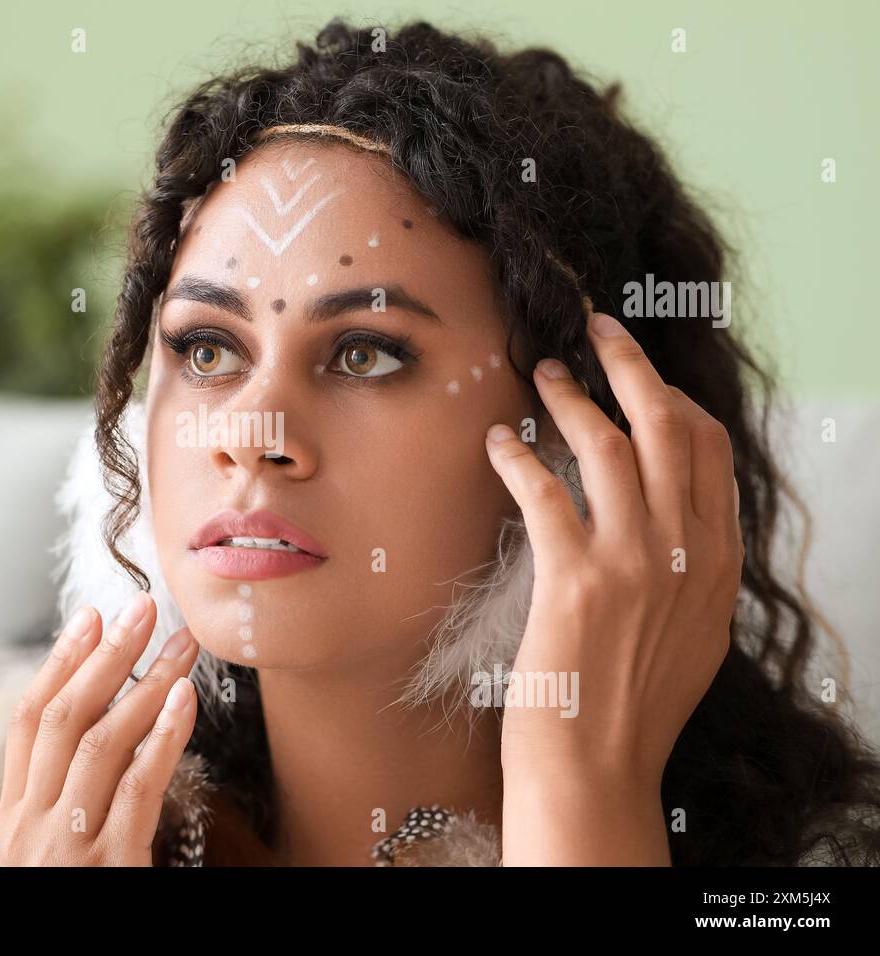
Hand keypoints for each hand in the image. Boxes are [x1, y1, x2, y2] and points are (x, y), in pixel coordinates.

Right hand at [0, 591, 200, 865]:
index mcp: (13, 821)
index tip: (91, 615)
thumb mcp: (56, 854)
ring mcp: (65, 849)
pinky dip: (162, 737)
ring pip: (97, 741)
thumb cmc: (80, 897)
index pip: (27, 721)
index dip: (60, 662)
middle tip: (143, 607)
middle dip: (104, 655)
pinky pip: (137, 788)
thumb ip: (67, 799)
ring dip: (144, 683)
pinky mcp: (108, 868)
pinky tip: (183, 701)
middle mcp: (29, 828)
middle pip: (60, 718)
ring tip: (182, 644)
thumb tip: (102, 728)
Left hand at [484, 311, 742, 796]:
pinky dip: (519, 458)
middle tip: (598, 329)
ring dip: (572, 399)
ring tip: (542, 373)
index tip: (644, 375)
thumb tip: (672, 527)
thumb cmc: (630, 707)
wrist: (596, 767)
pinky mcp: (575, 581)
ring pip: (612, 447)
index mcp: (717, 566)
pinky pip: (547, 493)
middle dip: (633, 367)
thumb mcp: (688, 638)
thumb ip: (688, 575)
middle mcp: (685, 554)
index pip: (711, 453)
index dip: (675, 400)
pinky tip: (498, 442)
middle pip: (669, 429)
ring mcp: (633, 565)